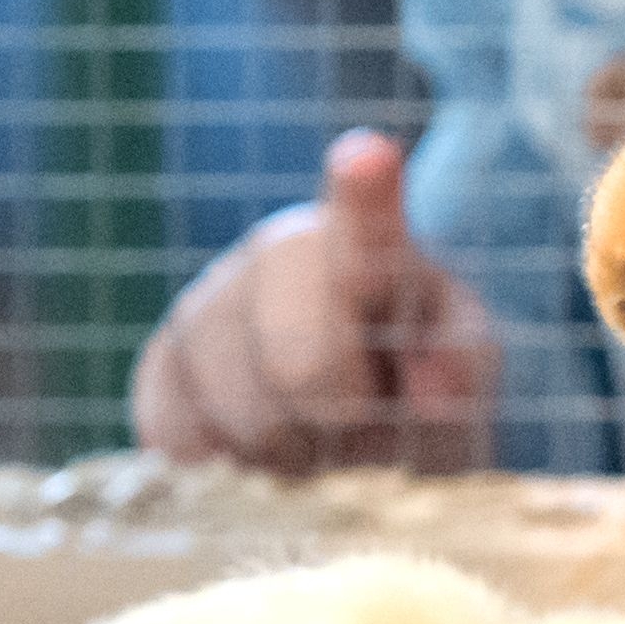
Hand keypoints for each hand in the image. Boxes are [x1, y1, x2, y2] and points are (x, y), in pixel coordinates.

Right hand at [130, 129, 497, 473]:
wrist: (355, 418)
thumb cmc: (422, 383)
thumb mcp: (465, 375)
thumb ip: (462, 375)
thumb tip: (429, 395)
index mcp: (372, 245)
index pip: (367, 220)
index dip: (364, 193)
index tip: (367, 157)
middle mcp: (279, 252)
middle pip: (298, 364)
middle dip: (337, 420)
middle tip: (360, 424)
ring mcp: (206, 302)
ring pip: (240, 415)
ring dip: (288, 452)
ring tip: (316, 437)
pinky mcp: (159, 364)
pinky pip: (183, 439)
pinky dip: (232, 466)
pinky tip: (262, 446)